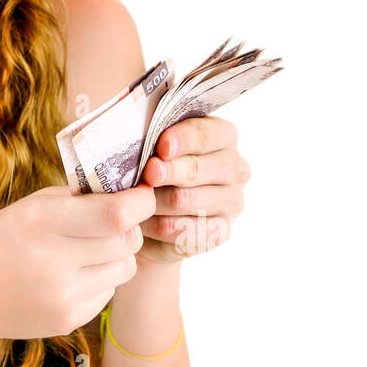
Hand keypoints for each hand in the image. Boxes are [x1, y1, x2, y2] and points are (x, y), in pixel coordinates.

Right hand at [0, 184, 154, 344]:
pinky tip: (71, 275)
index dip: (139, 203)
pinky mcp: (69, 319)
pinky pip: (109, 291)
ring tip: (87, 250)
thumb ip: (77, 197)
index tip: (140, 195)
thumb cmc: (2, 241)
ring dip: (117, 254)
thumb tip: (128, 191)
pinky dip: (100, 278)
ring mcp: (62, 296)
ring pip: (125, 268)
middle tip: (113, 221)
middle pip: (127, 241)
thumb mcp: (29, 207)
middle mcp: (52, 261)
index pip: (115, 215)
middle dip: (129, 227)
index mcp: (40, 222)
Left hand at [136, 115, 249, 267]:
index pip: (206, 134)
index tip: (162, 147)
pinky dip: (156, 225)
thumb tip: (149, 152)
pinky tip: (141, 221)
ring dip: (153, 201)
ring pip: (185, 200)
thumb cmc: (152, 168)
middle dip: (167, 172)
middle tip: (146, 175)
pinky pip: (183, 230)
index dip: (183, 140)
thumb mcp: (153, 146)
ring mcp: (232, 202)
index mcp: (223, 135)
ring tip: (131, 199)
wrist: (151, 214)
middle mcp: (235, 168)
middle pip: (197, 168)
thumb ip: (154, 139)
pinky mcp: (221, 232)